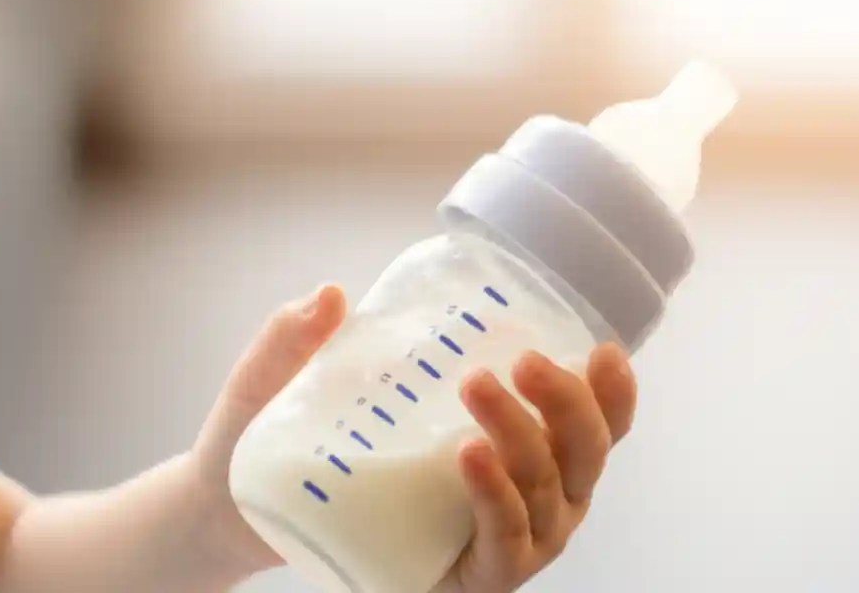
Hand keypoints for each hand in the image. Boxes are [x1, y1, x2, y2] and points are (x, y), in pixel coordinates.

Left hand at [188, 285, 637, 592]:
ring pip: (546, 486)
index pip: (593, 419)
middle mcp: (536, 493)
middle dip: (567, 400)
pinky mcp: (477, 577)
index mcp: (526, 441)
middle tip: (521, 361)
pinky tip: (472, 454)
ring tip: (476, 387)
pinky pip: (504, 537)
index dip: (613, 389)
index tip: (600, 347)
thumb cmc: (296, 446)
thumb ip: (295, 340)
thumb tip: (328, 295)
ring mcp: (512, 538)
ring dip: (521, 434)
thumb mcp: (288, 386)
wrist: (245, 518)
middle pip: (585, 448)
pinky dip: (496, 494)